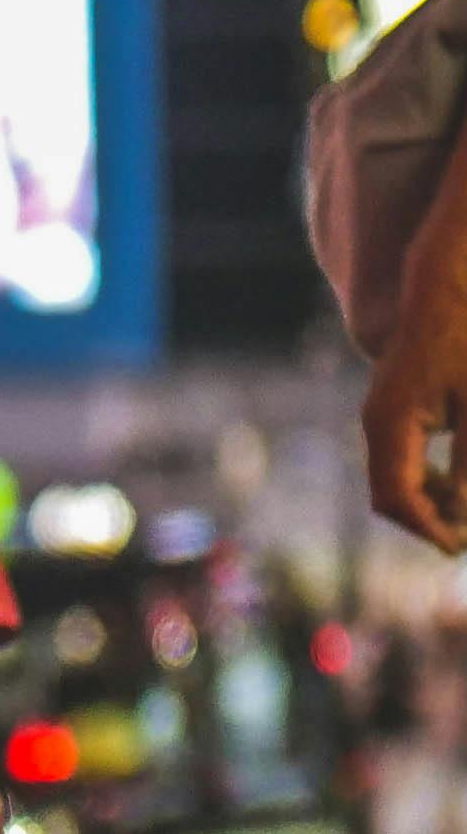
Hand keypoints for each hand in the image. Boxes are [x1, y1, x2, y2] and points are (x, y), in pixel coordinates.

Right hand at [372, 146, 466, 550]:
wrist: (449, 285)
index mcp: (390, 423)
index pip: (397, 498)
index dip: (430, 529)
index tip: (460, 548)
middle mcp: (376, 424)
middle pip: (391, 496)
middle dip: (431, 521)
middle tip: (466, 538)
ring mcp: (382, 417)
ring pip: (398, 479)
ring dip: (434, 501)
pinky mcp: (396, 411)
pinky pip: (405, 459)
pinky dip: (434, 478)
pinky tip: (461, 480)